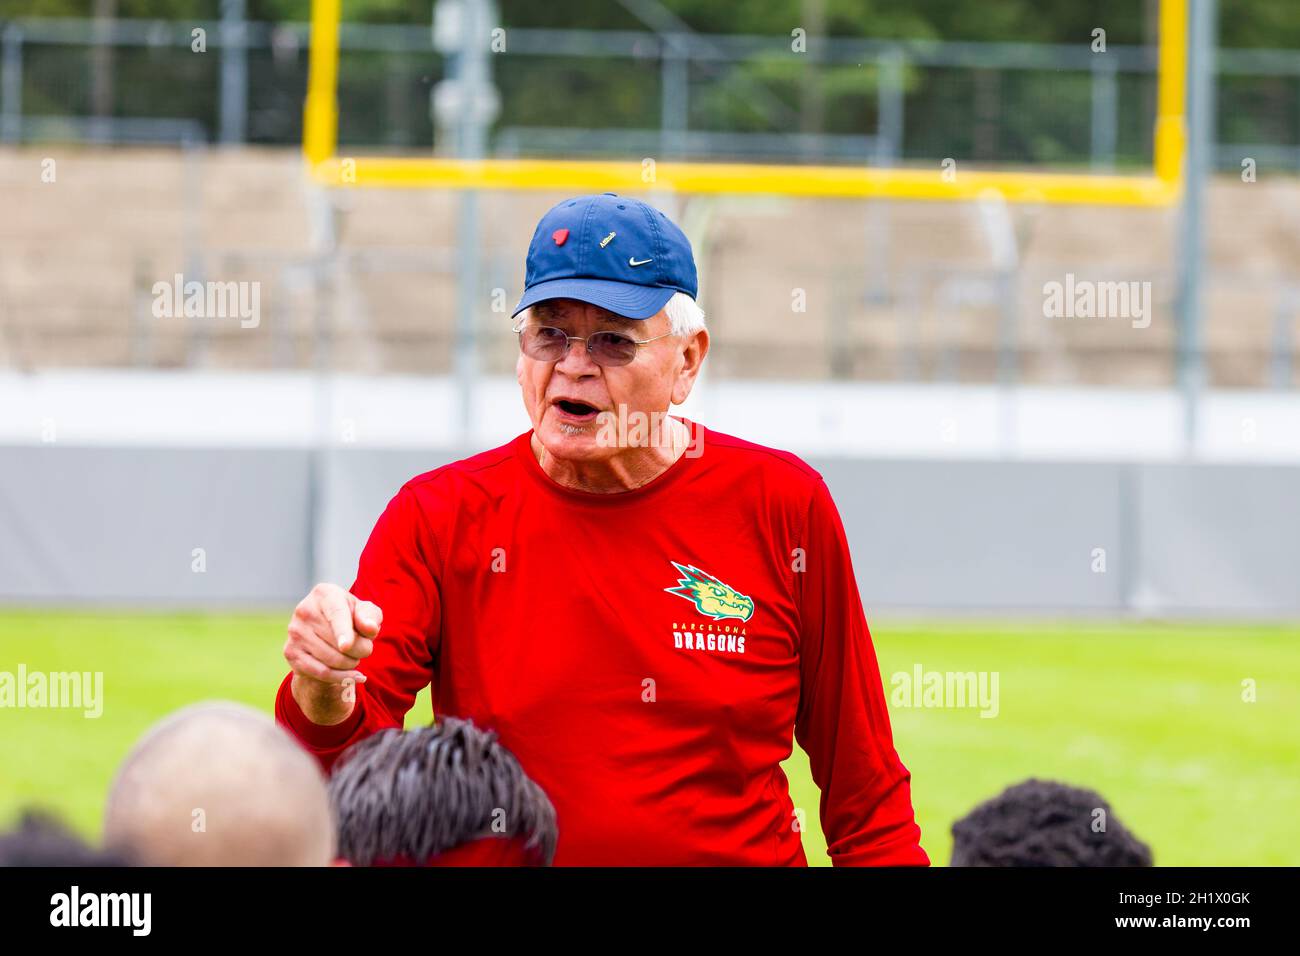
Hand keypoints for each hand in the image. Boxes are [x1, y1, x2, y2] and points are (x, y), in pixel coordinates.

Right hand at [284, 583, 381, 724]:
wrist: (326, 632)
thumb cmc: (352, 617)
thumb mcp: (366, 612)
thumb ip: (371, 616)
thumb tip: (370, 628)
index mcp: (324, 594)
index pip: (336, 614)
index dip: (342, 631)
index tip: (347, 646)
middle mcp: (304, 610)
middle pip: (338, 642)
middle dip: (361, 650)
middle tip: (366, 648)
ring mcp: (295, 632)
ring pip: (330, 660)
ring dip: (352, 664)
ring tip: (356, 657)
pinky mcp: (290, 652)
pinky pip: (321, 673)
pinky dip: (342, 678)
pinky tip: (357, 677)